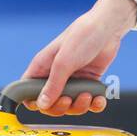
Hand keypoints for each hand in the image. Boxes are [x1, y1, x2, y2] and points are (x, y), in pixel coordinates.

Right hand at [19, 0, 136, 116]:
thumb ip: (53, 85)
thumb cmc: (82, 37)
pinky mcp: (88, 82)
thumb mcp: (64, 62)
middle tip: (69, 100)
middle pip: (50, 104)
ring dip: (79, 106)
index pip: (29, 92)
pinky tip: (99, 98)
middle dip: (61, 107)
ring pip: (71, 106)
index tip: (46, 105)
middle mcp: (55, 76)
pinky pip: (89, 102)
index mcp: (42, 68)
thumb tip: (42, 105)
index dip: (35, 103)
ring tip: (88, 95)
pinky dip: (94, 104)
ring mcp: (72, 80)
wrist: (108, 28)